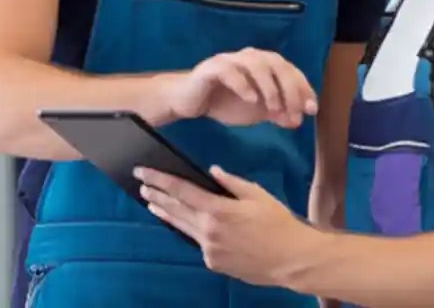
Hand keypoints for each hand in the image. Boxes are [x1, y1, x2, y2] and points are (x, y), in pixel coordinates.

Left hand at [135, 164, 313, 286]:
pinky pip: (198, 243)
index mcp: (218, 210)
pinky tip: (184, 223)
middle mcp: (208, 230)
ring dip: (165, 214)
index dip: (159, 179)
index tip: (143, 171)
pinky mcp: (214, 263)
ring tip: (151, 203)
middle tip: (141, 185)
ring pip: (182, 227)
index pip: (180, 190)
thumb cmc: (278, 224)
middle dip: (156, 195)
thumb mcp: (257, 195)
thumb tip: (212, 171)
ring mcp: (209, 249)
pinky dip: (190, 230)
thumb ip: (231, 183)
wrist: (292, 260)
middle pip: (175, 209)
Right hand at [163, 48, 317, 127]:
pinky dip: (243, 84)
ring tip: (274, 109)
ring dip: (269, 87)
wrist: (189, 101)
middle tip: (295, 112)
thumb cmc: (223, 101)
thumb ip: (276, 113)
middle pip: (276, 63)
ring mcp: (229, 60)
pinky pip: (230, 70)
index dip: (303, 87)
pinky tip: (251, 100)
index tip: (312, 109)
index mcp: (262, 64)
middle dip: (290, 88)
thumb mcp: (256, 111)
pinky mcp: (210, 68)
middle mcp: (248, 57)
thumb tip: (298, 120)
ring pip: (255, 64)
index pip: (289, 70)